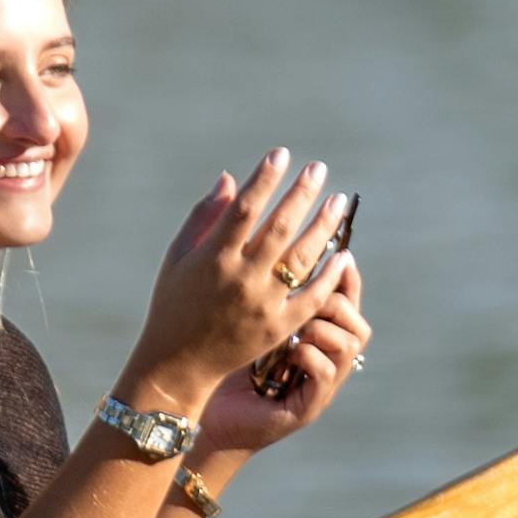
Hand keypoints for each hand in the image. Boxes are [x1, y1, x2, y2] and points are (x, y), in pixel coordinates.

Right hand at [130, 150, 353, 436]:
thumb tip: (230, 178)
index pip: (244, 208)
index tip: (281, 154)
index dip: (264, 178)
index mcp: (213, 258)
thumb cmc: (175, 303)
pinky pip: (312, 297)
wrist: (178, 363)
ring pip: (302, 258)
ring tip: (337, 202)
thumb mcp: (179, 257)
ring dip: (323, 227)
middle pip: (280, 227)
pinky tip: (342, 255)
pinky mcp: (278, 328)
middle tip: (319, 168)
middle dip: (301, 193)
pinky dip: (329, 276)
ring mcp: (262, 305)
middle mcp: (240, 279)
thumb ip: (204, 217)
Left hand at [195, 250, 369, 461]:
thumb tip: (268, 231)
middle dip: (337, 301)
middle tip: (310, 294)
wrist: (204, 412)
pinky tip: (288, 351)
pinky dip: (310, 356)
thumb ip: (266, 281)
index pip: (345, 300)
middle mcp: (324, 359)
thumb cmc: (221, 361)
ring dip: (324, 328)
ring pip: (350, 345)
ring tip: (296, 327)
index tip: (339, 255)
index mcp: (313, 335)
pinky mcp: (308, 407)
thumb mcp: (247, 314)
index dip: (346, 278)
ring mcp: (319, 385)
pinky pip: (327, 373)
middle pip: (358, 322)